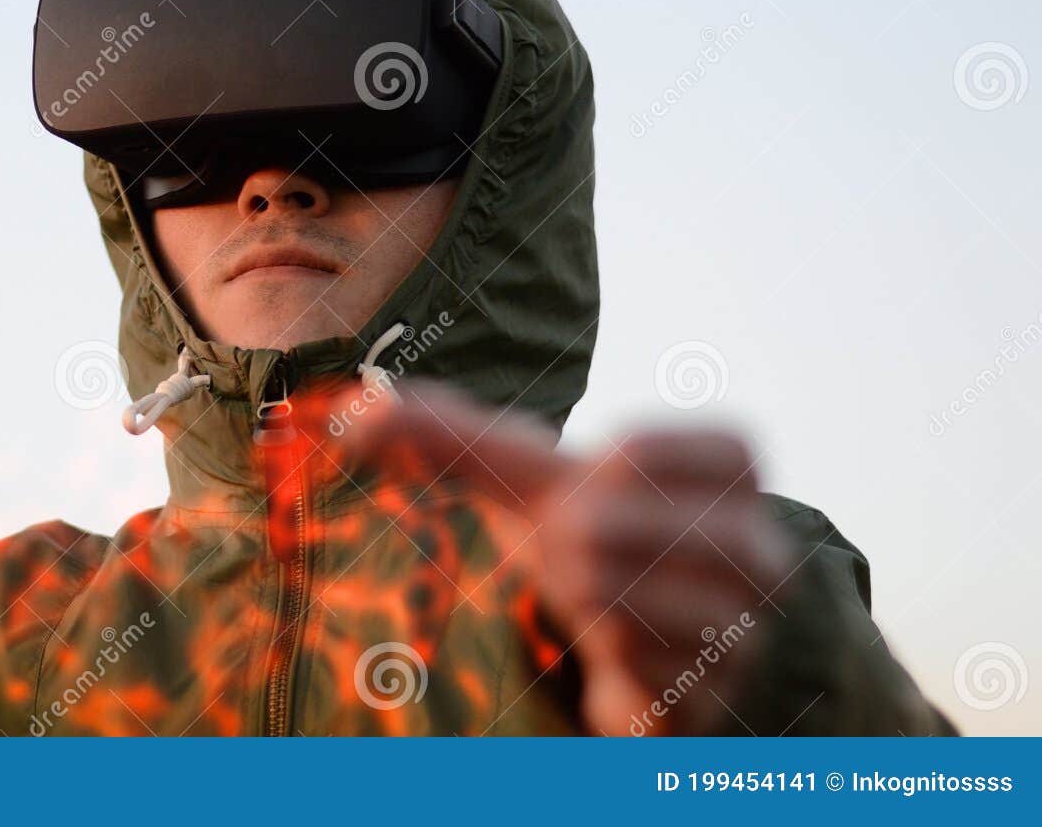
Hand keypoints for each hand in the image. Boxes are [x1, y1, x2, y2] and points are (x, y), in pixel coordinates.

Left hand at [337, 380, 793, 734]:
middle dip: (562, 544)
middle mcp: (762, 547)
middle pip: (609, 527)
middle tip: (572, 558)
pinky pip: (626, 671)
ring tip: (589, 602)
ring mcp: (746, 629)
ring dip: (575, 605)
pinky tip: (606, 655)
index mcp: (732, 467)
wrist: (608, 641)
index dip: (585, 474)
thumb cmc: (573, 532)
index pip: (636, 448)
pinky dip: (594, 663)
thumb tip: (352, 413)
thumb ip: (446, 434)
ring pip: (615, 603)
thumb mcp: (517, 474)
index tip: (593, 489)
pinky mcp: (715, 701)